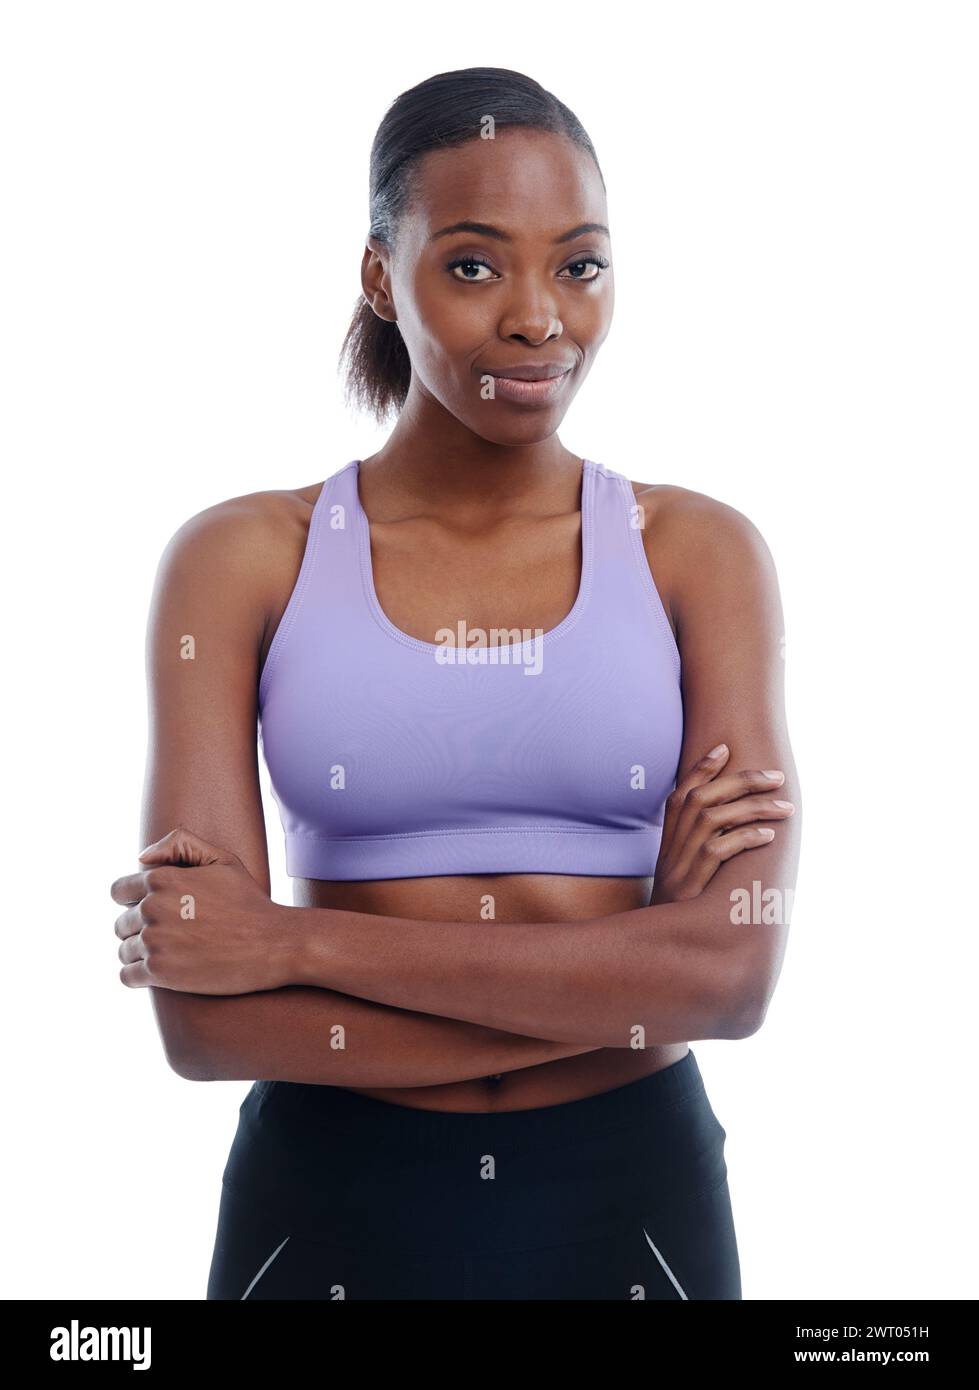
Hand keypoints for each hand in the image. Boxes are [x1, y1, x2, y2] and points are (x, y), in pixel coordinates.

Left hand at [110, 826, 295, 993]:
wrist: (273, 944)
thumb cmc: (249, 901)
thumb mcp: (222, 859)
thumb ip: (180, 845)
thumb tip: (141, 858)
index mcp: (161, 879)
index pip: (119, 891)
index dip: (134, 901)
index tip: (157, 911)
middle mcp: (152, 908)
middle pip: (122, 923)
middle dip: (140, 928)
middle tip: (171, 935)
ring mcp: (154, 941)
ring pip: (124, 950)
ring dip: (140, 954)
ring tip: (171, 954)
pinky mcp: (160, 972)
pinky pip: (127, 976)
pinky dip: (138, 975)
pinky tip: (161, 972)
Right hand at [650, 745, 793, 904]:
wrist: (662, 948)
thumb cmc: (685, 910)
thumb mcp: (687, 873)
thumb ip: (703, 846)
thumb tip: (741, 822)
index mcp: (668, 841)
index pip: (680, 793)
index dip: (700, 768)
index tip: (724, 748)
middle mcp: (670, 848)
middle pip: (700, 799)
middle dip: (740, 781)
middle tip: (776, 776)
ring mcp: (678, 866)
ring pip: (712, 820)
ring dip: (752, 807)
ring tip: (785, 806)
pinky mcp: (691, 887)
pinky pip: (717, 852)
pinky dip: (745, 838)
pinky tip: (769, 836)